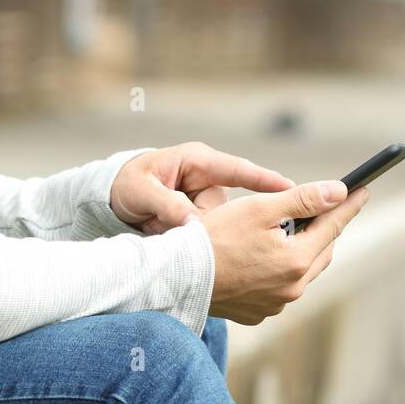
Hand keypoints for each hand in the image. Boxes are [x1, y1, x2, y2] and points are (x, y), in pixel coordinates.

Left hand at [110, 141, 294, 234]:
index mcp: (199, 161)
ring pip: (214, 227)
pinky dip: (188, 241)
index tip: (291, 189)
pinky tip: (164, 234)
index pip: (239, 169)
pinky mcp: (203, 218)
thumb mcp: (141, 191)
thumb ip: (167, 204)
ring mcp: (206, 199)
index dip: (266, 180)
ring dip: (189, 235)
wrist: (114, 197)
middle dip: (201, 225)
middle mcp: (208, 179)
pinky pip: (205, 234)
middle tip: (166, 225)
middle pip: (225, 210)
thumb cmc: (128, 184)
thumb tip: (195, 225)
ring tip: (155, 227)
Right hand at [201, 180, 370, 325]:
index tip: (364, 190)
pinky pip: (282, 288)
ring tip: (297, 228)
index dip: (349, 205)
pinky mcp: (258, 312)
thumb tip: (339, 192)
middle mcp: (291, 288)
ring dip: (305, 249)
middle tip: (328, 206)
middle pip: (321, 250)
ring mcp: (275, 304)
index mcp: (296, 261)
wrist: (178, 276)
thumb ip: (303, 199)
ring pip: (303, 271)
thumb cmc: (215, 236)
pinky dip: (283, 269)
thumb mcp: (260, 208)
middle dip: (326, 227)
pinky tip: (269, 256)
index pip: (333, 225)